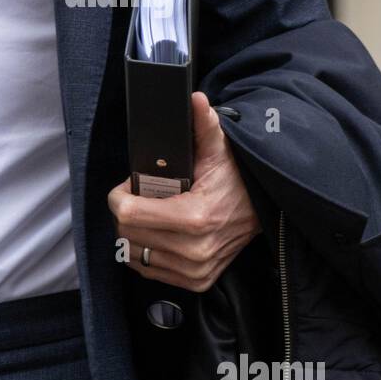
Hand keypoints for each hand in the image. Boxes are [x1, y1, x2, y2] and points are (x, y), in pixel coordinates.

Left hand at [107, 91, 260, 291]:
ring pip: (133, 253)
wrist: (261, 208)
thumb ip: (203, 123)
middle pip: (126, 233)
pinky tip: (154, 232)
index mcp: (194, 217)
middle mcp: (193, 251)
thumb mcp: (218, 147)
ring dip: (132, 233)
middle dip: (125, 211)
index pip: (127, 214)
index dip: (119, 194)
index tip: (128, 184)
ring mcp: (194, 270)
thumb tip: (195, 99)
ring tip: (148, 213)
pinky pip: (147, 269)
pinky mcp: (195, 281)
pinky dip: (143, 251)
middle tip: (139, 195)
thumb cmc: (233, 176)